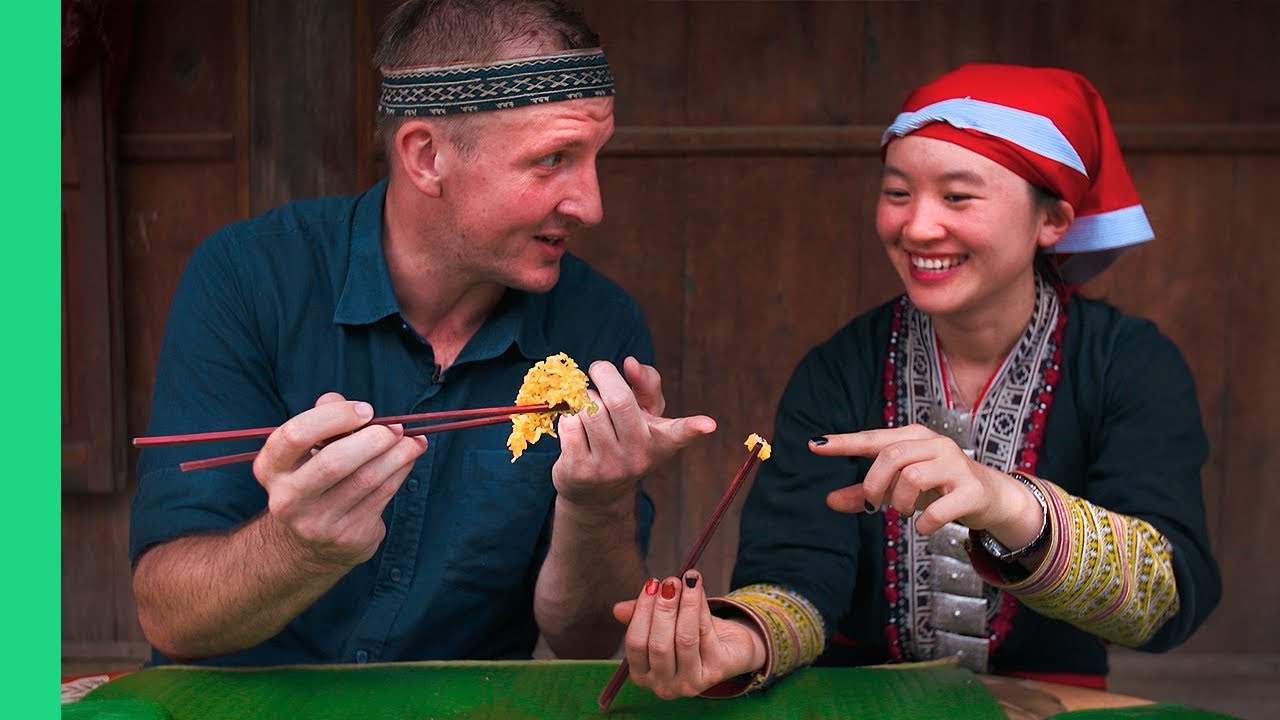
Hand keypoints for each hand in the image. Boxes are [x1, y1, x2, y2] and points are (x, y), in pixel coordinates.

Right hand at [253, 393, 427, 567]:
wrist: (309, 545)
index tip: (365, 410)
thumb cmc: (313, 480)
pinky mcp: (347, 536)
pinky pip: (382, 495)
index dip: (334, 417)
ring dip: (398, 454)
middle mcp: (288, 498)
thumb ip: (321, 420)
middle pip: (334, 462)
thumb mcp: (306, 451)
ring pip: (366, 479)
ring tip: (413, 440)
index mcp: (270, 469)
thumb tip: (340, 401)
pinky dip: (402, 471)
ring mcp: (317, 522)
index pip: (295, 435)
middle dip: (373, 438)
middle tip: (396, 427)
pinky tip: (410, 457)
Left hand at [552, 357, 715, 507]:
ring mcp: (609, 466)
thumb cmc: (625, 436)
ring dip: (584, 398)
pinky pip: (568, 424)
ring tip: (590, 408)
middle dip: (604, 374)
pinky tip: (576, 428)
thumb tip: (630, 364)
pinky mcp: (579, 472)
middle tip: (599, 369)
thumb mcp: (645, 411)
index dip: (695, 427)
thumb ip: (646, 382)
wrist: (596, 490)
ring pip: (589, 409)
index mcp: (662, 440)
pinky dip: (568, 416)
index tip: (708, 425)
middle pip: (618, 400)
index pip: (681, 433)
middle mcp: (639, 455)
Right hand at [614, 570, 765, 698]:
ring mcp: (690, 683)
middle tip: (671, 580)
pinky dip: (702, 608)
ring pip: (685, 640)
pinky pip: (706, 635)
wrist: (727, 647)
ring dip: (686, 605)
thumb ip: (640, 616)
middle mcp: (664, 686)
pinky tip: (699, 590)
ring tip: (688, 579)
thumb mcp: (661, 623)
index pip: (635, 644)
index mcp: (642, 675)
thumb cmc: (686, 633)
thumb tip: (618, 608)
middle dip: (664, 608)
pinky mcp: (715, 673)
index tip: (651, 584)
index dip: (642, 612)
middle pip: (659, 645)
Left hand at [813, 425, 1039, 538]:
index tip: (815, 445)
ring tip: (903, 513)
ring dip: (899, 502)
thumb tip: (828, 501)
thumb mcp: (899, 488)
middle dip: (874, 486)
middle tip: (872, 506)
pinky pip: (940, 507)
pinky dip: (925, 522)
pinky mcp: (972, 490)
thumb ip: (865, 494)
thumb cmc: (938, 487)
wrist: (992, 497)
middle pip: (891, 457)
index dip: (844, 442)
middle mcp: (934, 444)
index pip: (873, 438)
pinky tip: (924, 527)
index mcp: (913, 438)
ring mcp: (955, 465)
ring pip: (912, 476)